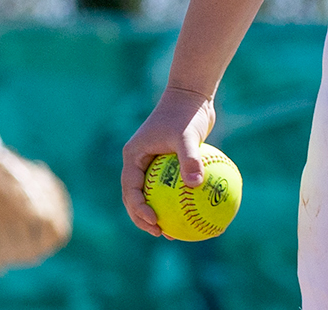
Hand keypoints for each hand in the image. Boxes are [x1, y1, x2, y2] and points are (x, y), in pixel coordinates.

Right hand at [121, 84, 217, 236]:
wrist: (192, 94)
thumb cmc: (186, 113)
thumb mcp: (187, 135)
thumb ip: (190, 159)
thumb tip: (197, 185)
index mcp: (134, 156)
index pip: (130, 189)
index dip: (138, 210)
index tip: (154, 222)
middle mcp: (140, 161)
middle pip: (136, 197)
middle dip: (144, 218)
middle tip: (161, 233)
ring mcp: (153, 162)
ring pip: (153, 194)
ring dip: (161, 212)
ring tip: (174, 232)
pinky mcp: (168, 162)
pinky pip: (172, 185)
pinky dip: (180, 199)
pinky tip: (195, 212)